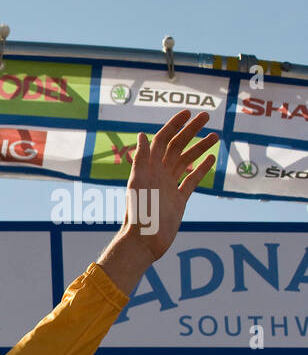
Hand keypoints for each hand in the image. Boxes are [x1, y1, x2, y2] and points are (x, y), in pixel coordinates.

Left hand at [124, 108, 218, 260]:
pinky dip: (201, 168)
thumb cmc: (139, 213)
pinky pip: (191, 180)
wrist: (144, 241)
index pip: (162, 140)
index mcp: (148, 168)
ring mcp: (169, 186)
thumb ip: (141, 159)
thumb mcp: (139, 183)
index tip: (188, 112)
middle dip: (191, 130)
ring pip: (186, 161)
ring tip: (216, 135)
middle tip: (207, 116)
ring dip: (199, 147)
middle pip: (176, 146)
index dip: (174, 125)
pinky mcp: (179, 200)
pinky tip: (212, 158)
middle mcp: (158, 174)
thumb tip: (143, 135)